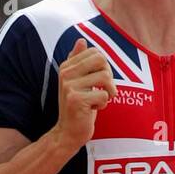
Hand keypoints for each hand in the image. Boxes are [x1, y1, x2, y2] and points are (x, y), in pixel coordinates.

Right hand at [54, 37, 115, 151]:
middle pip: (101, 60)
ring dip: (109, 91)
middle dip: (109, 76)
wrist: (67, 133)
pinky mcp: (76, 100)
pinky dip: (104, 104)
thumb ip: (78, 61)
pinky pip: (104, 95)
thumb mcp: (77, 82)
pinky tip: (94, 110)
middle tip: (105, 90)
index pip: (96, 53)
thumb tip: (81, 40)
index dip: (104, 67)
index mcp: (67, 66)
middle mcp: (65, 73)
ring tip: (100, 100)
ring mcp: (69, 86)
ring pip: (105, 77)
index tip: (100, 81)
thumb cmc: (78, 107)